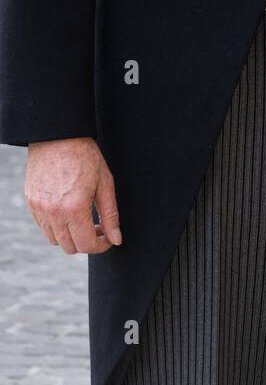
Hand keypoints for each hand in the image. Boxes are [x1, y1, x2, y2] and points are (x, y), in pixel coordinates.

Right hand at [25, 137, 121, 253]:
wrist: (58, 136)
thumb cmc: (85, 156)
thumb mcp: (105, 184)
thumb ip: (110, 215)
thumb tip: (116, 239)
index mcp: (74, 208)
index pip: (87, 245)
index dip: (101, 245)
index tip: (108, 237)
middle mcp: (53, 213)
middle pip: (70, 247)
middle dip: (87, 242)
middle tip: (97, 227)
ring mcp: (39, 209)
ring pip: (55, 240)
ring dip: (71, 236)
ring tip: (82, 219)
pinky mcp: (31, 203)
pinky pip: (44, 227)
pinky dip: (57, 227)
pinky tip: (68, 211)